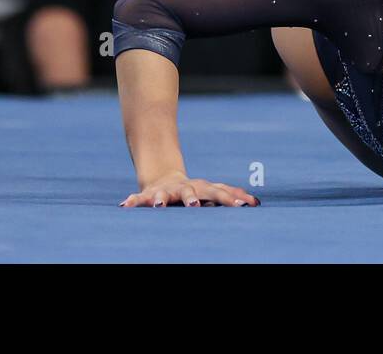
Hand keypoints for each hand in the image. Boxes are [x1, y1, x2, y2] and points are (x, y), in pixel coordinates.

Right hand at [120, 171, 259, 207]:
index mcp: (203, 188)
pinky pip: (139, 198)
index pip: (219, 192)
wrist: (165, 176)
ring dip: (162, 199)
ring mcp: (167, 191)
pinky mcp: (150, 194)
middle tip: (195, 206)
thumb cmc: (195, 190)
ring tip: (161, 205)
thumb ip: (230, 195)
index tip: (245, 205)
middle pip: (192, 192)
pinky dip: (133, 201)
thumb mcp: (211, 191)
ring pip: (165, 195)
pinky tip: (126, 206)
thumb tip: (257, 203)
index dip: (231, 198)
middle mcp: (185, 188)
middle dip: (194, 198)